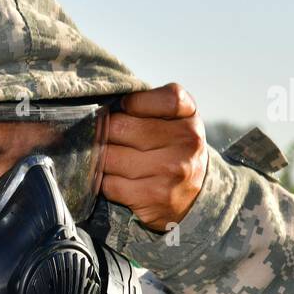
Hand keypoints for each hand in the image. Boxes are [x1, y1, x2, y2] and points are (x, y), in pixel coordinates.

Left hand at [101, 83, 207, 231]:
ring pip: (109, 157)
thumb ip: (147, 103)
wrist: (191, 196)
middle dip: (106, 132)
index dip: (134, 102)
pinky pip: (109, 183)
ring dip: (103, 159)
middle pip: (119, 126)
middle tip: (109, 138)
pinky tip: (117, 179)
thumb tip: (102, 107)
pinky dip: (105, 182)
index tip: (126, 109)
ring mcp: (171, 170)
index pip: (161, 97)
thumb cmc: (170, 147)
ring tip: (113, 160)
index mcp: (189, 114)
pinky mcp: (154, 196)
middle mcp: (186, 141)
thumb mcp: (172, 118)